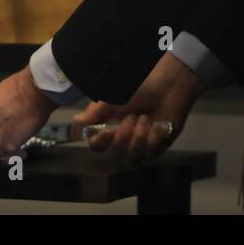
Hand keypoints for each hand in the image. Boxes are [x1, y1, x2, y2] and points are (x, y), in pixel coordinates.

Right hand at [71, 53, 204, 160]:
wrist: (167, 87)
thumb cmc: (139, 89)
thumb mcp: (115, 98)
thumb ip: (96, 111)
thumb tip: (76, 121)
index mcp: (109, 128)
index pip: (97, 145)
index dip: (100, 142)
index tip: (106, 131)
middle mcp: (123, 141)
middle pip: (114, 154)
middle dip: (123, 136)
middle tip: (131, 117)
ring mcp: (140, 147)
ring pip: (133, 157)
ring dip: (139, 136)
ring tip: (145, 118)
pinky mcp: (157, 148)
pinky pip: (151, 154)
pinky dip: (153, 138)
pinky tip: (158, 125)